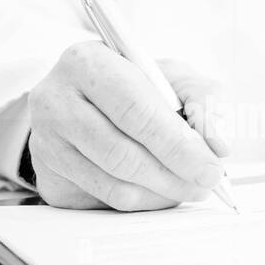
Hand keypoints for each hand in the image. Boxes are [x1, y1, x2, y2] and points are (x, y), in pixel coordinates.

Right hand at [27, 41, 228, 210]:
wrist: (81, 100)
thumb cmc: (131, 85)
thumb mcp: (170, 76)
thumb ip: (201, 99)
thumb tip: (218, 144)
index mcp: (86, 63)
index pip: (135, 110)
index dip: (177, 144)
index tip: (210, 165)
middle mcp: (56, 101)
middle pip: (121, 153)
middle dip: (174, 174)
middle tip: (205, 182)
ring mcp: (46, 143)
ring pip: (114, 184)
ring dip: (162, 192)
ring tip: (188, 186)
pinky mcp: (49, 177)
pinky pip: (105, 201)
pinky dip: (142, 202)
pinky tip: (159, 189)